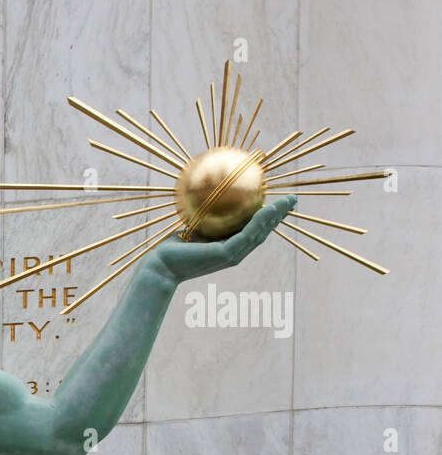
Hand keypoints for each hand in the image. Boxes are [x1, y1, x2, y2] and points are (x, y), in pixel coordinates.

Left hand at [147, 194, 295, 283]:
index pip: (255, 230)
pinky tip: (266, 208)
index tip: (280, 202)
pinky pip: (246, 235)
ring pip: (259, 233)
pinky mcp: (226, 255)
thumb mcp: (194, 225)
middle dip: (279, 216)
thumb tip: (210, 189)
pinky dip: (258, 221)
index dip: (270, 217)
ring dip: (275, 217)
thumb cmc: (173, 247)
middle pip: (263, 232)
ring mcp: (232, 255)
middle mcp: (235, 252)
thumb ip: (206, 213)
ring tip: (287, 202)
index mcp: (230, 246)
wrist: (162, 265)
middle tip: (293, 200)